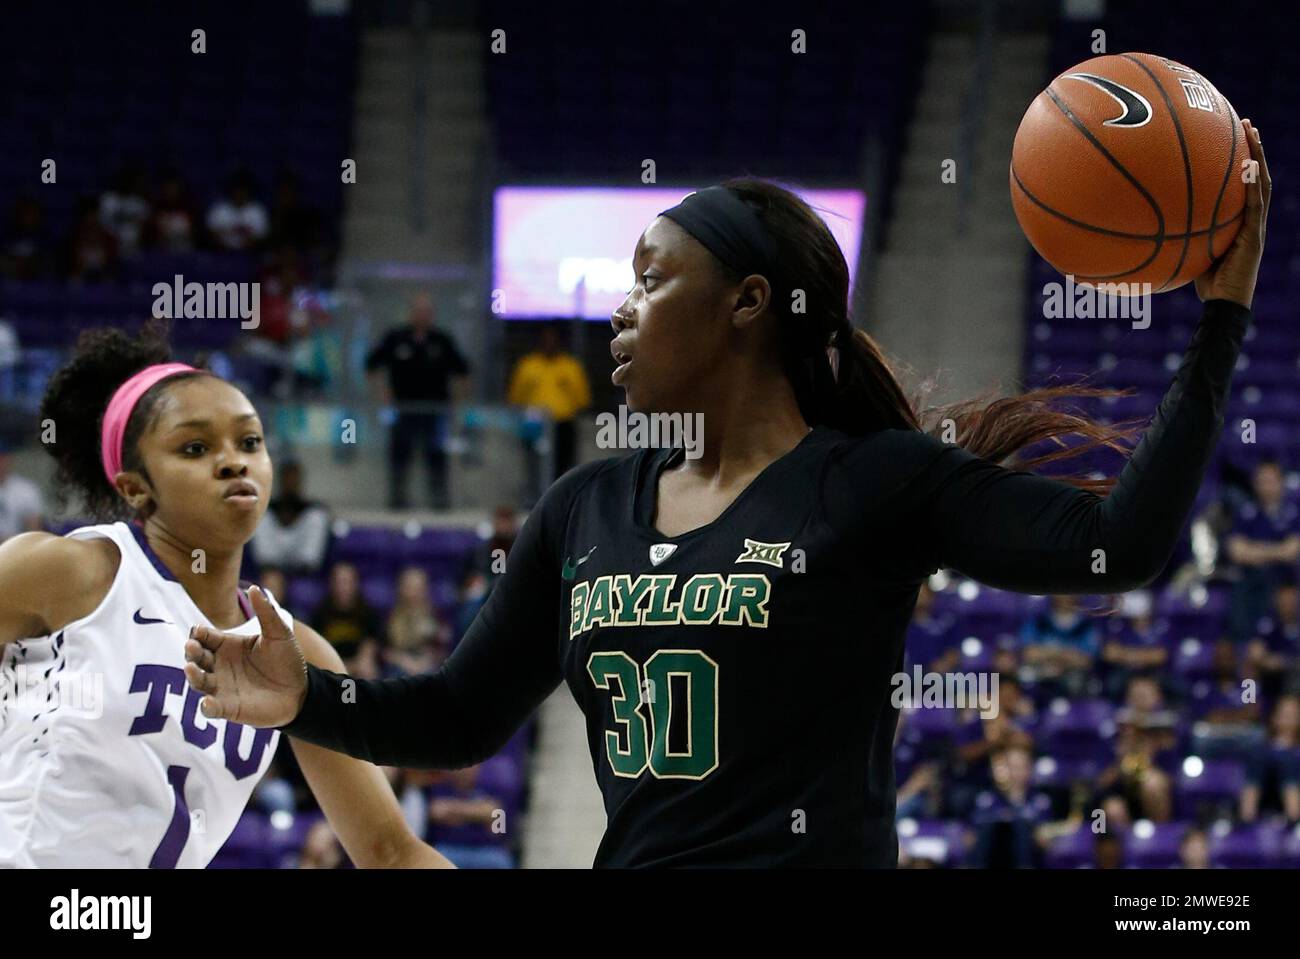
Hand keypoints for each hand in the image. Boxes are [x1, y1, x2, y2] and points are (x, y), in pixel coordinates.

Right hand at [183, 585, 307, 726]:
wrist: (300, 691)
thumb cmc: (287, 661)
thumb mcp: (279, 634)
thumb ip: (266, 613)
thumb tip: (254, 588)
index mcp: (227, 645)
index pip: (205, 636)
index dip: (198, 633)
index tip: (198, 632)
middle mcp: (219, 665)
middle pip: (196, 656)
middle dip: (191, 651)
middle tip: (191, 646)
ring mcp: (221, 687)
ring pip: (199, 681)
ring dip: (192, 675)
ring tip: (190, 668)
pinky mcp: (227, 708)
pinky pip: (211, 708)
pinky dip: (206, 706)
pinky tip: (207, 702)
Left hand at [1195, 119, 1269, 307]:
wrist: (1222, 305)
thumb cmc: (1202, 283)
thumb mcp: (1187, 250)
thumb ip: (1178, 232)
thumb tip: (1146, 219)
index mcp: (1238, 220)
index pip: (1242, 184)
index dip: (1241, 160)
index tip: (1232, 135)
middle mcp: (1250, 219)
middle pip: (1256, 176)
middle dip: (1254, 148)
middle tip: (1247, 122)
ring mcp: (1256, 226)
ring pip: (1262, 184)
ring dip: (1259, 156)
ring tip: (1253, 131)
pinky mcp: (1255, 235)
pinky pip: (1256, 206)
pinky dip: (1253, 185)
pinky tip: (1249, 166)